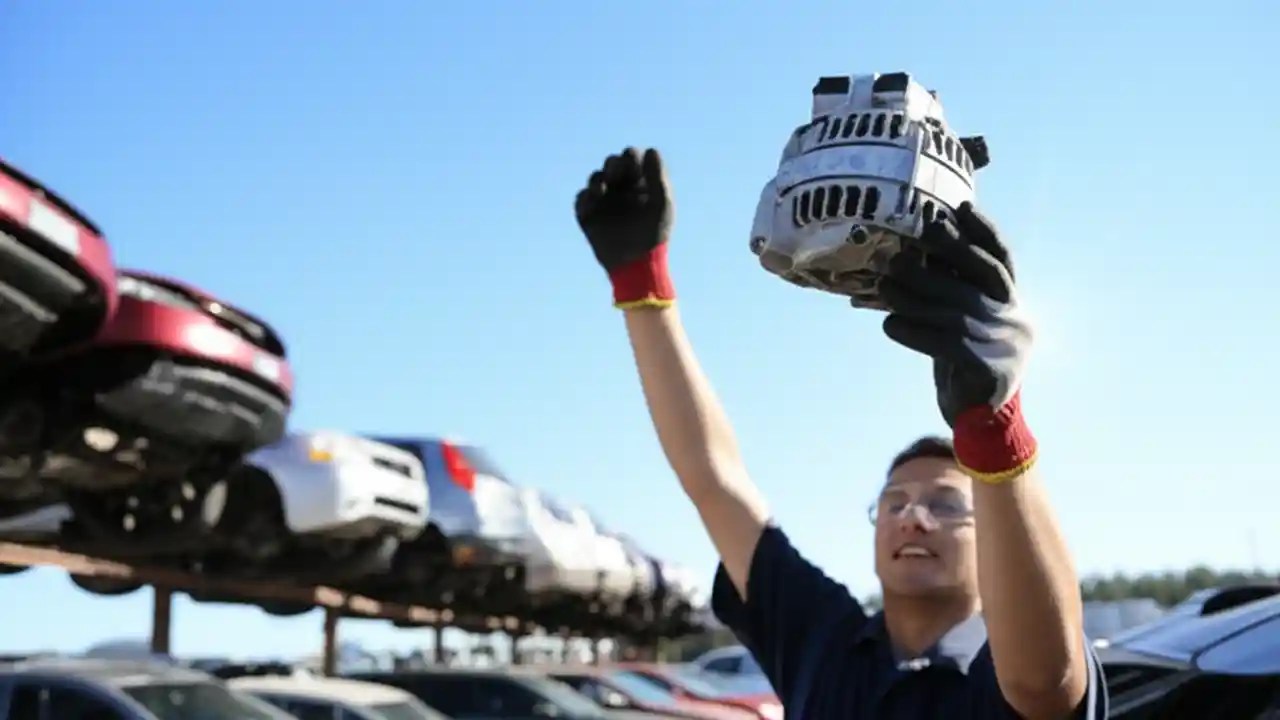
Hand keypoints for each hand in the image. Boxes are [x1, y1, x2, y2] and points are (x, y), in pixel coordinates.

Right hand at [574, 147, 675, 308]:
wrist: (637, 266)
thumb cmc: (654, 235)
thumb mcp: (661, 203)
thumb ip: (657, 176)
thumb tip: (650, 149)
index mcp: (640, 184)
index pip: (632, 158)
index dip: (630, 157)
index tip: (632, 166)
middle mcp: (621, 190)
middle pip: (612, 164)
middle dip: (613, 165)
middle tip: (615, 173)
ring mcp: (604, 203)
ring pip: (595, 179)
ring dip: (597, 179)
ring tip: (602, 189)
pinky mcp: (589, 217)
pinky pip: (581, 199)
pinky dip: (585, 198)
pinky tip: (592, 202)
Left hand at [878, 203, 1036, 480]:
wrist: (982, 422)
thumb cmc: (964, 362)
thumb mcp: (963, 321)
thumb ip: (951, 291)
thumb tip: (913, 252)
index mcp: (1011, 303)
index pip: (1001, 259)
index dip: (983, 231)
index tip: (960, 207)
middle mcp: (1012, 319)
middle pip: (977, 275)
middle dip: (945, 252)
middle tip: (912, 239)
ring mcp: (1002, 344)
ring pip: (952, 309)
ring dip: (912, 294)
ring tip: (882, 283)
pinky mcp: (985, 370)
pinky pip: (941, 343)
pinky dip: (910, 331)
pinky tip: (887, 324)